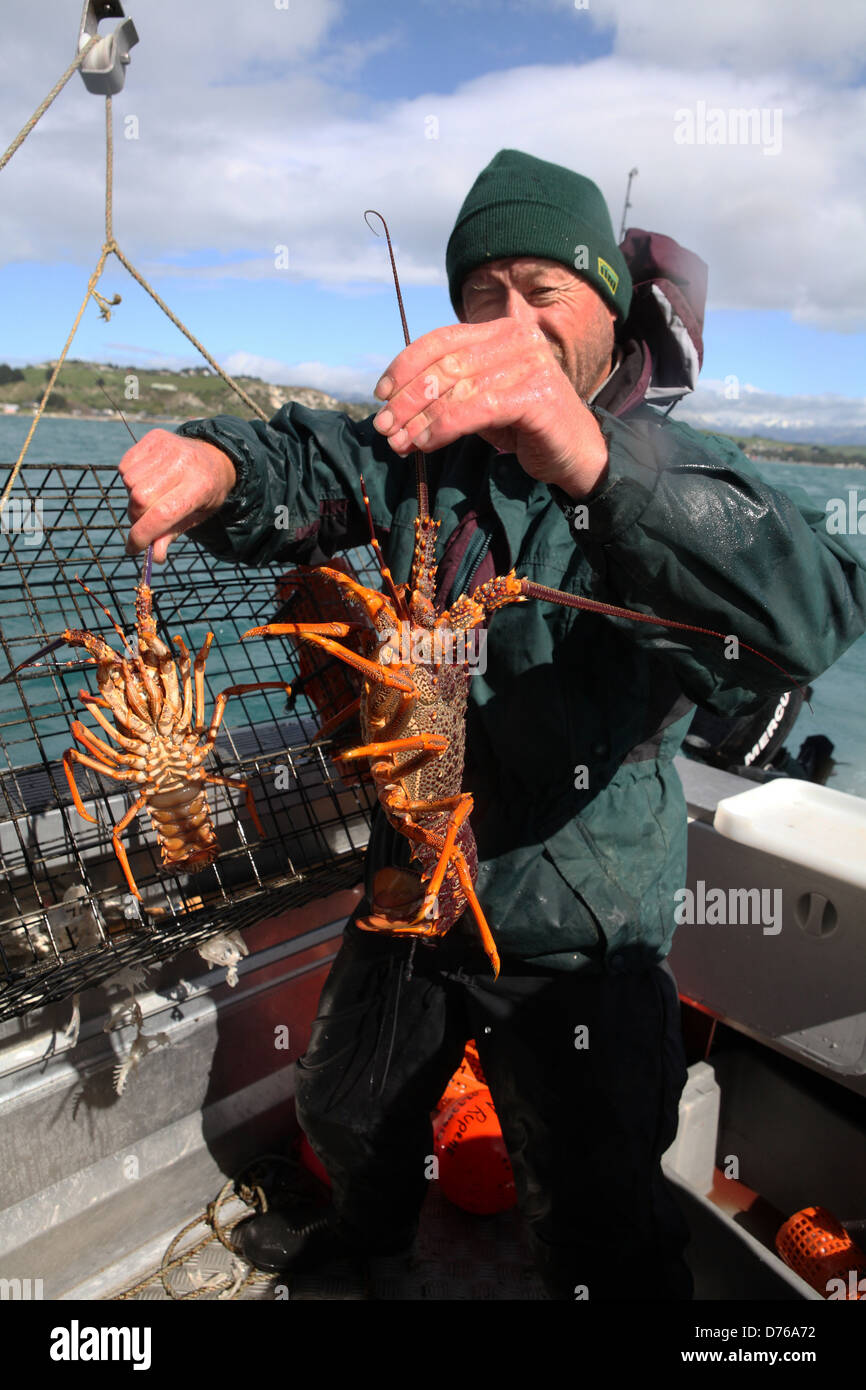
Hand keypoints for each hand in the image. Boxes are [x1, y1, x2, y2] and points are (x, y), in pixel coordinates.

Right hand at [119, 429, 236, 561]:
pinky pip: (125, 465)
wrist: (215, 457)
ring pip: (129, 482)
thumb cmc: (204, 493)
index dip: (143, 534)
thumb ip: (172, 534)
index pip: (162, 514)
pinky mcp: (154, 437)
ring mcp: (168, 446)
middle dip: (137, 517)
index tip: (133, 548)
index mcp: (200, 486)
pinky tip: (146, 480)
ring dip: (133, 498)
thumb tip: (154, 557)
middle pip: (141, 498)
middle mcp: (184, 463)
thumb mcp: (197, 516)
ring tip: (150, 498)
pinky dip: (129, 479)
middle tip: (144, 522)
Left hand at [371, 319, 608, 497]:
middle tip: (384, 426)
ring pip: (458, 388)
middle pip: (446, 364)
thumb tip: (396, 402)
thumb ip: (451, 389)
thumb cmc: (525, 427)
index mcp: (502, 330)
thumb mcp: (483, 399)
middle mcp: (518, 339)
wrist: (576, 454)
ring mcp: (531, 364)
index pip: (443, 339)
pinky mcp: (536, 396)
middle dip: (407, 398)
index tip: (381, 393)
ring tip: (399, 442)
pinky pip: (477, 409)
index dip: (406, 365)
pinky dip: (445, 427)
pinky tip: (426, 443)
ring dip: (420, 419)